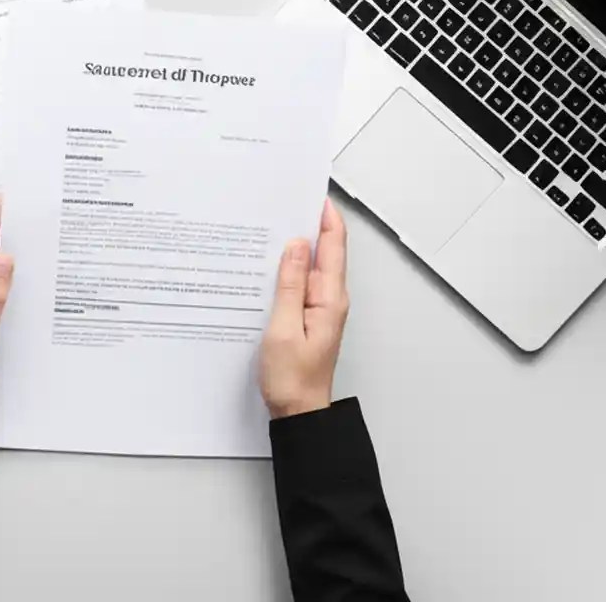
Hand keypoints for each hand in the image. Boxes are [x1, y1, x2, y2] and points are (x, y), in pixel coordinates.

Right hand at [260, 199, 348, 418]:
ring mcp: (320, 308)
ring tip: (275, 224)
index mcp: (330, 298)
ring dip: (297, 246)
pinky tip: (272, 265)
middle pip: (324, 251)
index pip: (333, 246)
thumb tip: (297, 246)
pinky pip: (301, 284)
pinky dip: (289, 269)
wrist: (298, 413)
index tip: (313, 192)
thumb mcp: (283, 328)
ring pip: (311, 266)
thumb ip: (290, 285)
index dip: (326, 217)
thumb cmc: (292, 378)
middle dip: (309, 224)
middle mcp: (330, 300)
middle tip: (286, 201)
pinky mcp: (308, 317)